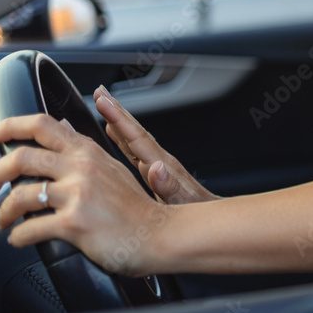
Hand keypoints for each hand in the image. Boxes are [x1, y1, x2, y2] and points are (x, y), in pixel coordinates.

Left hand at [0, 114, 168, 276]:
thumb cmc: (138, 209)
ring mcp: (78, 195)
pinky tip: (20, 239)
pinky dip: (18, 237)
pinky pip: (29, 229)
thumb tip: (63, 128)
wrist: (160, 235)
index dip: (9, 126)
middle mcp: (81, 168)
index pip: (41, 124)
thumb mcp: (113, 168)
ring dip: (2, 211)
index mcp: (88, 152)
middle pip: (21, 157)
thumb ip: (84, 148)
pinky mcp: (74, 223)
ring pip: (19, 195)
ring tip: (3, 221)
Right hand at [93, 85, 217, 204]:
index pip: (137, 137)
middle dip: (117, 111)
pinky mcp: (157, 175)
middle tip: (100, 91)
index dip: (119, 119)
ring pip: (134, 139)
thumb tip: (156, 169)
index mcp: (162, 166)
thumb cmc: (197, 215)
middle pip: (135, 131)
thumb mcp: (181, 204)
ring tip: (104, 104)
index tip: (103, 101)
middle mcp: (160, 162)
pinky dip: (122, 139)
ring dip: (118, 121)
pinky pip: (134, 152)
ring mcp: (159, 167)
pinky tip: (114, 133)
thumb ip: (168, 187)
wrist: (211, 221)